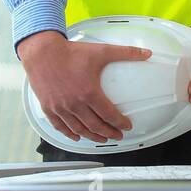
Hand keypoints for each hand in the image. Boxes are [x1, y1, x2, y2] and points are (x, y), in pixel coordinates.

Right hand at [17, 30, 150, 142]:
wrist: (43, 53)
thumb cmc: (71, 52)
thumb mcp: (102, 51)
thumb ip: (126, 53)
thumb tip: (147, 53)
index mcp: (89, 93)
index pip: (109, 114)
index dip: (120, 122)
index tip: (127, 126)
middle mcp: (74, 104)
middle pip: (95, 126)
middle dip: (109, 133)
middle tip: (118, 136)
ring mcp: (60, 108)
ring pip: (78, 129)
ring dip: (92, 136)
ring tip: (102, 139)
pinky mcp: (48, 108)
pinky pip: (60, 126)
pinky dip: (70, 133)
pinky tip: (77, 136)